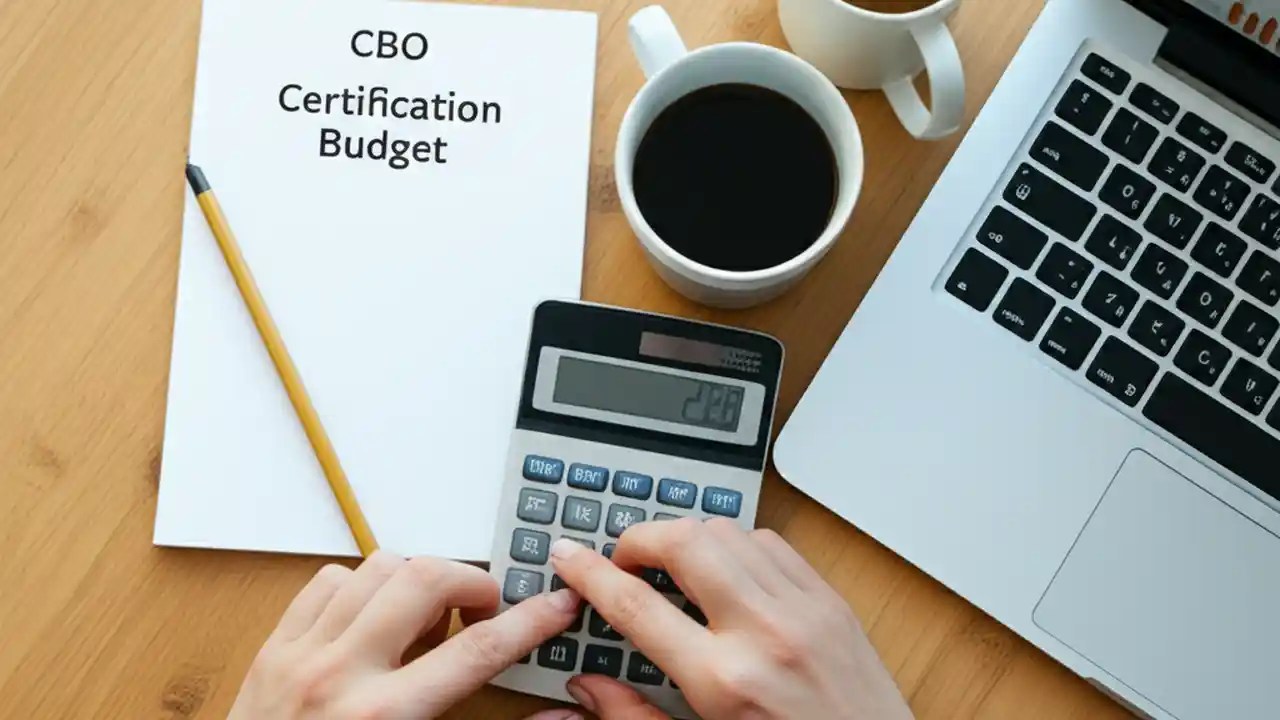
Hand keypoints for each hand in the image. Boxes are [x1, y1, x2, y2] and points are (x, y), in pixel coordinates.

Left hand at [229, 551, 584, 719]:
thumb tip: (554, 718)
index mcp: (386, 718)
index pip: (478, 651)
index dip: (530, 621)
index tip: (557, 605)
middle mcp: (343, 675)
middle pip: (427, 580)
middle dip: (472, 582)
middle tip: (484, 610)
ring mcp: (302, 654)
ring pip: (377, 568)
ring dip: (415, 580)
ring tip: (427, 616)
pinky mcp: (274, 647)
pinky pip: (326, 582)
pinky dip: (359, 587)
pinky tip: (371, 619)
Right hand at [551, 520, 913, 719]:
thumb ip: (635, 717)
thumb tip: (586, 687)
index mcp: (724, 681)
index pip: (635, 604)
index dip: (589, 573)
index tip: (569, 556)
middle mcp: (764, 633)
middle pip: (683, 541)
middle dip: (639, 539)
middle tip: (622, 560)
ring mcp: (803, 609)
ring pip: (727, 530)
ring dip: (688, 537)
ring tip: (671, 565)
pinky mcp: (830, 600)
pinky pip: (771, 542)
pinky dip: (738, 544)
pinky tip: (726, 571)